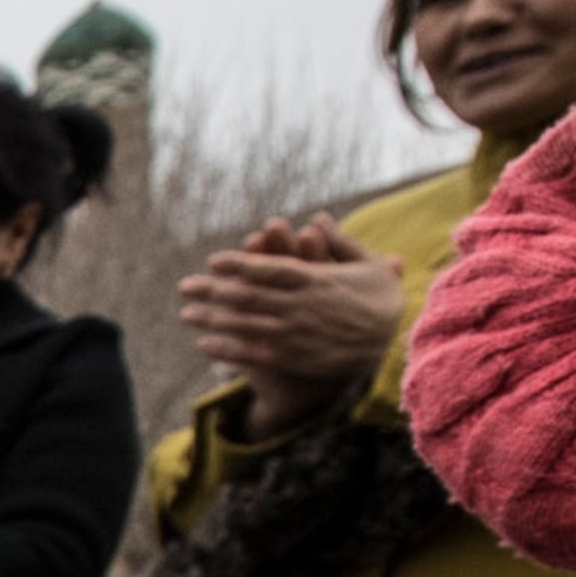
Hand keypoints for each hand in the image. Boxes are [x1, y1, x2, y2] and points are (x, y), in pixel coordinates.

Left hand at [179, 215, 406, 439]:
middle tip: (184, 286)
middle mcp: (300, 306)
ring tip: (185, 313)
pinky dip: (228, 349)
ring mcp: (294, 334)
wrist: (391, 345)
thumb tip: (317, 218)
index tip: (214, 260)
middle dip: (214, 291)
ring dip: (212, 319)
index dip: (241, 264)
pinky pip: (254, 354)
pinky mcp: (293, 358)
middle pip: (249, 296)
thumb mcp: (370, 265)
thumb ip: (340, 242)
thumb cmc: (380, 300)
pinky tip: (204, 344)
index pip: (271, 269)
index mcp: (316, 280)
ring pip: (245, 325)